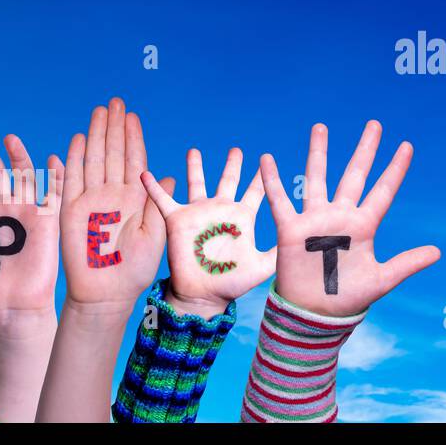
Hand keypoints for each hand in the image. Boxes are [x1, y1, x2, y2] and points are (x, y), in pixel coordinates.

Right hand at [59, 97, 172, 311]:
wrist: (107, 293)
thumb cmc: (135, 270)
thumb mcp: (156, 235)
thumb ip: (157, 203)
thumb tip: (165, 172)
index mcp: (134, 198)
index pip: (134, 160)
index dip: (133, 138)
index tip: (133, 116)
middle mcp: (113, 194)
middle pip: (113, 153)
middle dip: (114, 127)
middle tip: (116, 102)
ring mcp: (91, 200)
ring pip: (93, 159)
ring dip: (95, 135)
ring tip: (99, 111)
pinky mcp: (72, 209)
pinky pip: (72, 179)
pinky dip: (73, 159)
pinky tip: (77, 138)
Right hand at [142, 147, 275, 317]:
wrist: (203, 294)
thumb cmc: (233, 282)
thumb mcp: (262, 265)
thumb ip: (279, 249)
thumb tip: (299, 237)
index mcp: (242, 218)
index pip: (255, 191)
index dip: (261, 176)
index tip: (267, 158)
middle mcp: (221, 211)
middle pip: (228, 180)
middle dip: (232, 165)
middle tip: (237, 150)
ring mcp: (199, 214)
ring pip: (197, 183)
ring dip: (195, 167)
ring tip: (194, 150)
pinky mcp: (178, 220)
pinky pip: (163, 200)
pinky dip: (154, 187)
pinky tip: (145, 174)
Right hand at [260, 121, 440, 315]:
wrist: (314, 313)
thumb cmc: (348, 299)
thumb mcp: (382, 280)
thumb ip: (406, 263)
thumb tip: (438, 252)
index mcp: (364, 226)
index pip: (383, 191)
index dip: (395, 169)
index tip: (406, 146)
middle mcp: (340, 217)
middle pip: (354, 175)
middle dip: (365, 150)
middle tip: (375, 124)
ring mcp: (315, 220)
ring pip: (317, 178)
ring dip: (319, 152)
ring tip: (320, 127)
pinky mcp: (290, 229)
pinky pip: (280, 200)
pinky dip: (272, 180)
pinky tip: (267, 159)